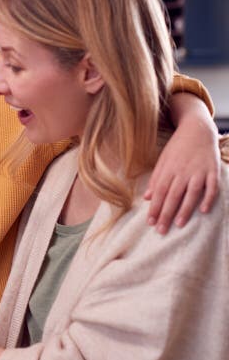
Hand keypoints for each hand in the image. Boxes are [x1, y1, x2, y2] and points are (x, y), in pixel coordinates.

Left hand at [145, 114, 219, 232]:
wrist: (197, 129)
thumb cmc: (177, 147)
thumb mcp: (162, 160)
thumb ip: (156, 179)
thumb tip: (146, 197)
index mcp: (168, 170)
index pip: (160, 192)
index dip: (155, 207)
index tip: (150, 222)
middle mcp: (183, 171)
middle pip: (173, 196)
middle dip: (166, 214)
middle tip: (161, 230)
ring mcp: (199, 171)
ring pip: (191, 193)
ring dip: (185, 210)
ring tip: (178, 225)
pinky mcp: (213, 170)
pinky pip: (212, 187)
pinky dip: (208, 198)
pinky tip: (204, 211)